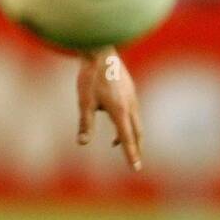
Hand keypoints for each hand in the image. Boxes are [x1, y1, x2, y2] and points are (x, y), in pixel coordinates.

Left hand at [76, 48, 143, 171]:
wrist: (100, 50)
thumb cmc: (90, 76)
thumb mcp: (84, 102)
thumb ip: (85, 123)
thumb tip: (82, 143)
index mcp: (120, 111)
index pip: (127, 139)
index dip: (131, 155)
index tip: (136, 168)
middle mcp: (130, 105)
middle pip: (137, 132)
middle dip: (136, 148)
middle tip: (135, 161)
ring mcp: (132, 96)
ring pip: (136, 121)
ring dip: (131, 134)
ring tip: (117, 143)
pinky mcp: (130, 89)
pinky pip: (133, 110)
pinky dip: (128, 121)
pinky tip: (116, 118)